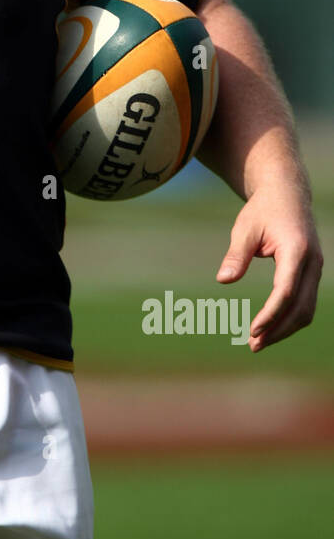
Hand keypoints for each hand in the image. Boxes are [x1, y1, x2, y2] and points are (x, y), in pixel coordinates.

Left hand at [215, 185, 323, 350]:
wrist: (287, 193)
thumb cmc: (262, 210)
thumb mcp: (245, 228)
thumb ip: (236, 254)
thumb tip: (223, 280)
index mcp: (296, 250)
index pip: (286, 291)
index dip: (271, 315)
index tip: (253, 331)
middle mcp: (312, 262)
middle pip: (300, 307)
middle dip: (277, 330)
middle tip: (252, 345)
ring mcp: (316, 269)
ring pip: (307, 309)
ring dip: (285, 328)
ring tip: (259, 342)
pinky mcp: (312, 273)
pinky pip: (306, 303)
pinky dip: (290, 319)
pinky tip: (271, 328)